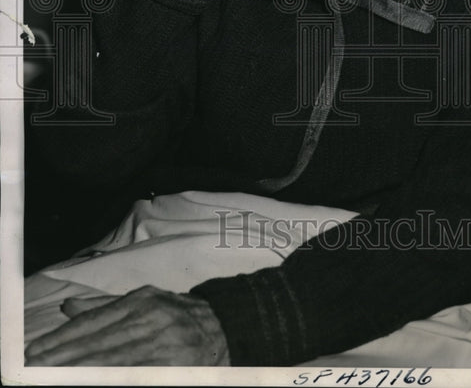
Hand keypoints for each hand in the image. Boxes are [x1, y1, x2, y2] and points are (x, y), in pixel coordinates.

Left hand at [25, 285, 229, 365]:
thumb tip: (68, 308)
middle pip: (98, 343)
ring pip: (112, 362)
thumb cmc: (179, 315)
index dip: (62, 338)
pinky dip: (110, 379)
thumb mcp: (145, 301)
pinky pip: (135, 375)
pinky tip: (90, 381)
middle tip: (35, 369)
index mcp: (142, 300)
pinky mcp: (173, 367)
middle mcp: (152, 318)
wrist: (226, 327)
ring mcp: (164, 344)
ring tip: (53, 377)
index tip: (37, 352)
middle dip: (63, 359)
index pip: (93, 321)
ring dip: (80, 371)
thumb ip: (105, 307)